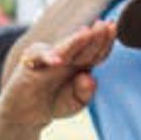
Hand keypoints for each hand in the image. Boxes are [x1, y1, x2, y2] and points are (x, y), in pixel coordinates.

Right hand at [2, 21, 117, 127]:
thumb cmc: (52, 103)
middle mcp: (66, 56)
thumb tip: (89, 77)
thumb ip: (84, 93)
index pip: (96, 51)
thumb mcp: (74, 103)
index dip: (106, 42)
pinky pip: (39, 56)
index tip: (114, 29)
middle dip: (95, 36)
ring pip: (64, 48)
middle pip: (84, 46)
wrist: (26, 114)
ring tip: (86, 34)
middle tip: (105, 25)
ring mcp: (48, 57)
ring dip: (75, 41)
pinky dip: (48, 57)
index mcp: (80, 63)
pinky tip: (58, 61)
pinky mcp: (30, 62)